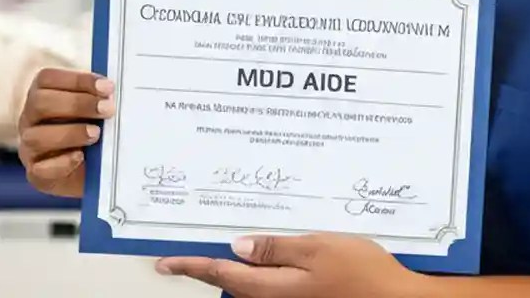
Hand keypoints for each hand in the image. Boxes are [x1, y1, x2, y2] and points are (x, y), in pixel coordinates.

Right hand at [17, 67, 114, 197]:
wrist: (91, 173)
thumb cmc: (91, 133)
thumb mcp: (94, 113)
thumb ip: (98, 100)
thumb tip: (111, 93)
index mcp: (41, 95)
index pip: (47, 79)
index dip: (77, 80)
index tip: (107, 87)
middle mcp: (29, 119)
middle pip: (40, 103)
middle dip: (77, 104)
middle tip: (107, 109)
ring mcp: (29, 147)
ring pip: (36, 136)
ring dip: (71, 133)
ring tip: (96, 134)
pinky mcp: (36, 174)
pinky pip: (41, 169)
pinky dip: (63, 162)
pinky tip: (81, 157)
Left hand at [155, 233, 428, 297]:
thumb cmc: (365, 277)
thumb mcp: (318, 249)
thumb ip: (276, 248)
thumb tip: (239, 245)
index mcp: (271, 289)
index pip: (219, 274)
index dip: (190, 265)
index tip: (164, 262)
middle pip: (234, 282)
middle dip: (218, 263)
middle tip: (199, 243)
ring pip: (256, 285)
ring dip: (247, 266)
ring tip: (243, 240)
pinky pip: (277, 287)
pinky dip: (269, 270)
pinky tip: (281, 252)